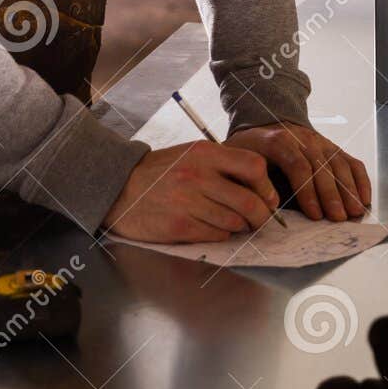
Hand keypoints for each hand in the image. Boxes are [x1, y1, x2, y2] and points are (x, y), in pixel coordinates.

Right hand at [103, 139, 280, 243]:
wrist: (119, 188)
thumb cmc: (162, 173)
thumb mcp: (191, 155)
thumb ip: (224, 166)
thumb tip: (262, 190)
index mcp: (205, 153)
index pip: (254, 166)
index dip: (267, 186)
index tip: (268, 198)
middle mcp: (198, 175)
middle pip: (250, 201)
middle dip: (262, 217)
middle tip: (260, 221)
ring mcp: (188, 202)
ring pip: (235, 222)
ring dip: (241, 227)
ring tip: (234, 224)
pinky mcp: (179, 226)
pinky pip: (217, 235)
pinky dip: (222, 235)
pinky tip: (213, 228)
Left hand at [225, 120, 370, 221]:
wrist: (265, 124)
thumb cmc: (250, 150)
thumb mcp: (239, 161)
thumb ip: (249, 181)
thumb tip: (265, 208)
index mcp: (275, 140)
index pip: (296, 163)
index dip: (306, 190)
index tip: (313, 214)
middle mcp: (302, 137)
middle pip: (321, 165)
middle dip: (330, 195)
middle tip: (337, 218)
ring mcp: (320, 141)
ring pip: (339, 164)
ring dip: (348, 190)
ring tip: (352, 213)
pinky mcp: (333, 147)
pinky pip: (351, 162)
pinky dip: (360, 180)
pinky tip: (363, 198)